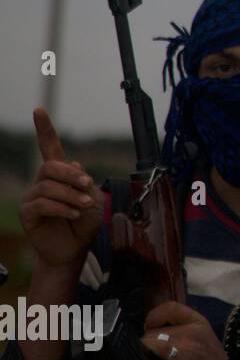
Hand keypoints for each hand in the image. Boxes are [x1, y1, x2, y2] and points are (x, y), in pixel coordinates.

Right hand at [20, 108, 102, 272]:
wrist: (74, 248)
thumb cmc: (84, 223)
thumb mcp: (92, 198)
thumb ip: (83, 181)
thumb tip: (74, 164)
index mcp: (59, 175)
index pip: (49, 148)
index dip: (44, 129)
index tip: (39, 110)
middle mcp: (43, 182)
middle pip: (51, 166)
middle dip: (71, 175)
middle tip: (87, 186)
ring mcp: (33, 197)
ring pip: (48, 187)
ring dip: (70, 195)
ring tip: (83, 206)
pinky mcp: (28, 213)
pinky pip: (41, 204)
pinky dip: (61, 207)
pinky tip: (73, 213)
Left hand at [142, 301, 228, 359]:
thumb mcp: (205, 344)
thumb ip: (187, 335)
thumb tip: (160, 336)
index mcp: (201, 323)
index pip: (172, 307)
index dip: (155, 315)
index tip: (151, 328)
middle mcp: (193, 327)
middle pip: (156, 326)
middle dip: (150, 340)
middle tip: (153, 354)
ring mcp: (185, 338)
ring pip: (149, 337)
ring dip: (147, 350)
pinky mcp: (175, 352)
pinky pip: (149, 346)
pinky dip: (145, 354)